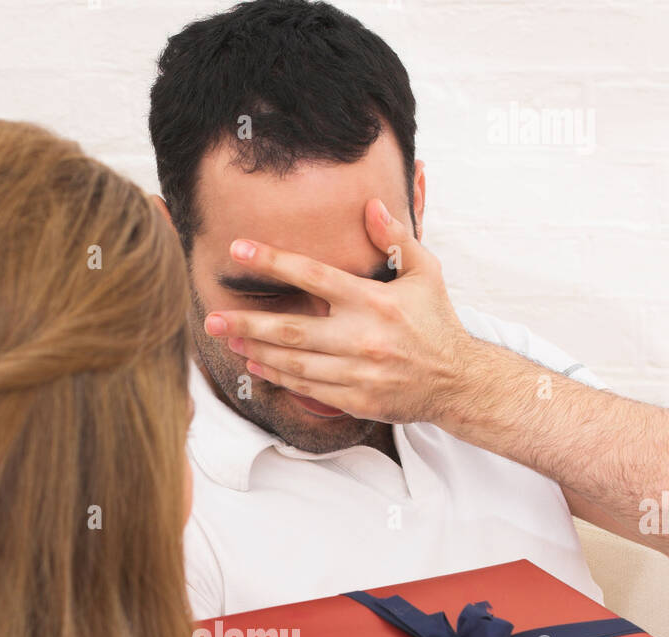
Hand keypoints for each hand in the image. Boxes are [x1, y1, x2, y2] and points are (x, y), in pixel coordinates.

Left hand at [203, 199, 473, 424]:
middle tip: (211, 318)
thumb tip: (371, 204)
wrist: (457, 382)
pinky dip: (279, 376)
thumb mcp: (426, 272)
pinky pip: (307, 388)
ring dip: (256, 351)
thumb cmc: (438, 323)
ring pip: (294, 363)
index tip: (238, 250)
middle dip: (247, 323)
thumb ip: (397, 237)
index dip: (273, 262)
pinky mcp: (356, 400)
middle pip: (292, 330)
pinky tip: (256, 364)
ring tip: (227, 338)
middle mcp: (363, 339)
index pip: (315, 277)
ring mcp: (358, 373)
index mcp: (376, 302)